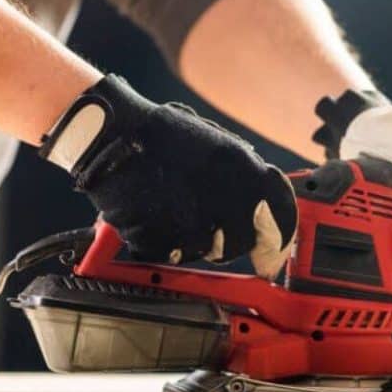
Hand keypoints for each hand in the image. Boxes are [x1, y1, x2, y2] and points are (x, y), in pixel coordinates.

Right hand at [40, 75, 297, 279]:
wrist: (111, 136)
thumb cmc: (160, 135)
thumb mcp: (215, 141)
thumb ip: (245, 173)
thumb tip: (265, 205)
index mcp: (241, 167)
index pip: (279, 215)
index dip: (279, 240)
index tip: (271, 256)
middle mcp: (221, 197)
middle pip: (241, 243)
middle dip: (230, 242)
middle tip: (208, 225)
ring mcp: (189, 222)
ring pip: (205, 251)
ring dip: (193, 240)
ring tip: (171, 209)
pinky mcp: (159, 239)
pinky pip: (169, 253)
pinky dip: (162, 241)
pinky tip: (152, 214)